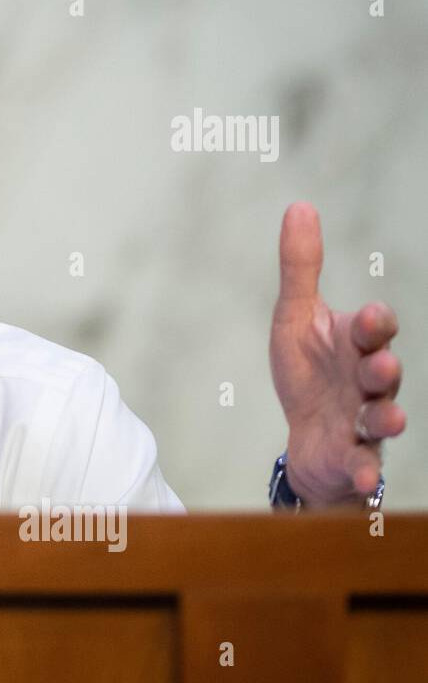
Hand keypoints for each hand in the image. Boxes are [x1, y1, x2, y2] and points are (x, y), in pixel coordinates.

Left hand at [269, 202, 404, 505]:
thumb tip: (299, 206)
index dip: (375, 324)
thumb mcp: (296, 319)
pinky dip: (364, 470)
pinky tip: (362, 476)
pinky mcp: (355, 456)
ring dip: (386, 416)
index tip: (370, 318)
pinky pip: (364, 465)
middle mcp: (368, 381)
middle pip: (385, 372)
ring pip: (384, 417)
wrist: (307, 436)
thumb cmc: (310, 371)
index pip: (375, 328)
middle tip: (379, 365)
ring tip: (385, 418)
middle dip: (384, 368)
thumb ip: (301, 268)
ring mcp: (366, 420)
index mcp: (356, 344)